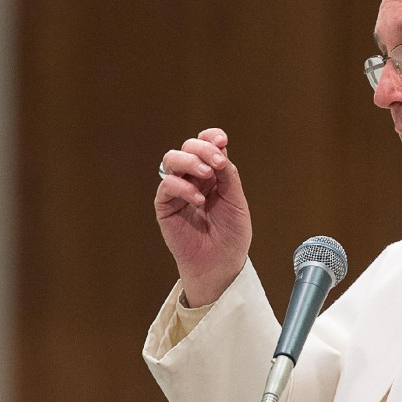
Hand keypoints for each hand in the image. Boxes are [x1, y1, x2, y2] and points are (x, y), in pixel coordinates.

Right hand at [155, 128, 252, 306]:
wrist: (222, 264)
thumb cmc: (231, 236)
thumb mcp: (236, 201)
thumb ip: (228, 175)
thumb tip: (219, 151)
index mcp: (212, 174)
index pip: (205, 144)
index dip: (210, 137)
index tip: (222, 140)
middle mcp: (192, 178)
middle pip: (188, 147)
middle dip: (202, 149)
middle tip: (217, 164)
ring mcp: (177, 191)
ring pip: (172, 160)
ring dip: (190, 162)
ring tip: (208, 176)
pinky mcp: (165, 206)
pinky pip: (167, 186)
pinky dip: (183, 187)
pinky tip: (199, 200)